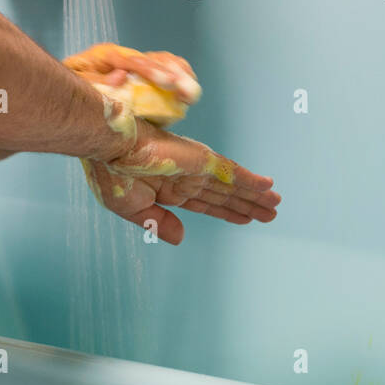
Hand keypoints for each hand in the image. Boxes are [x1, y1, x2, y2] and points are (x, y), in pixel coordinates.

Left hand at [63, 42, 200, 104]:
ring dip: (181, 76)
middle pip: (153, 59)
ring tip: (191, 95)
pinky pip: (169, 68)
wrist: (70, 95)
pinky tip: (189, 90)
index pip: (130, 60)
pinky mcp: (146, 74)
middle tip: (186, 92)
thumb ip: (95, 82)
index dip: (151, 70)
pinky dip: (181, 76)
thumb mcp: (76, 85)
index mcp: (104, 56)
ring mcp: (136, 64)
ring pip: (165, 61)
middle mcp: (123, 57)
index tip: (167, 83)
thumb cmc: (72, 90)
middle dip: (172, 75)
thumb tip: (121, 77)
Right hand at [81, 119, 279, 244]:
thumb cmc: (111, 172)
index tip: (244, 217)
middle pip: (224, 195)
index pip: (205, 202)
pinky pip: (232, 173)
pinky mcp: (202, 160)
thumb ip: (159, 222)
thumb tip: (181, 238)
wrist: (109, 146)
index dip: (226, 210)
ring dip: (255, 195)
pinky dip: (251, 180)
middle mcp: (186, 177)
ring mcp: (196, 168)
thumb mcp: (133, 208)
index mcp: (168, 188)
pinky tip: (268, 186)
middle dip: (246, 204)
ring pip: (233, 185)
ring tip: (275, 202)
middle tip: (270, 211)